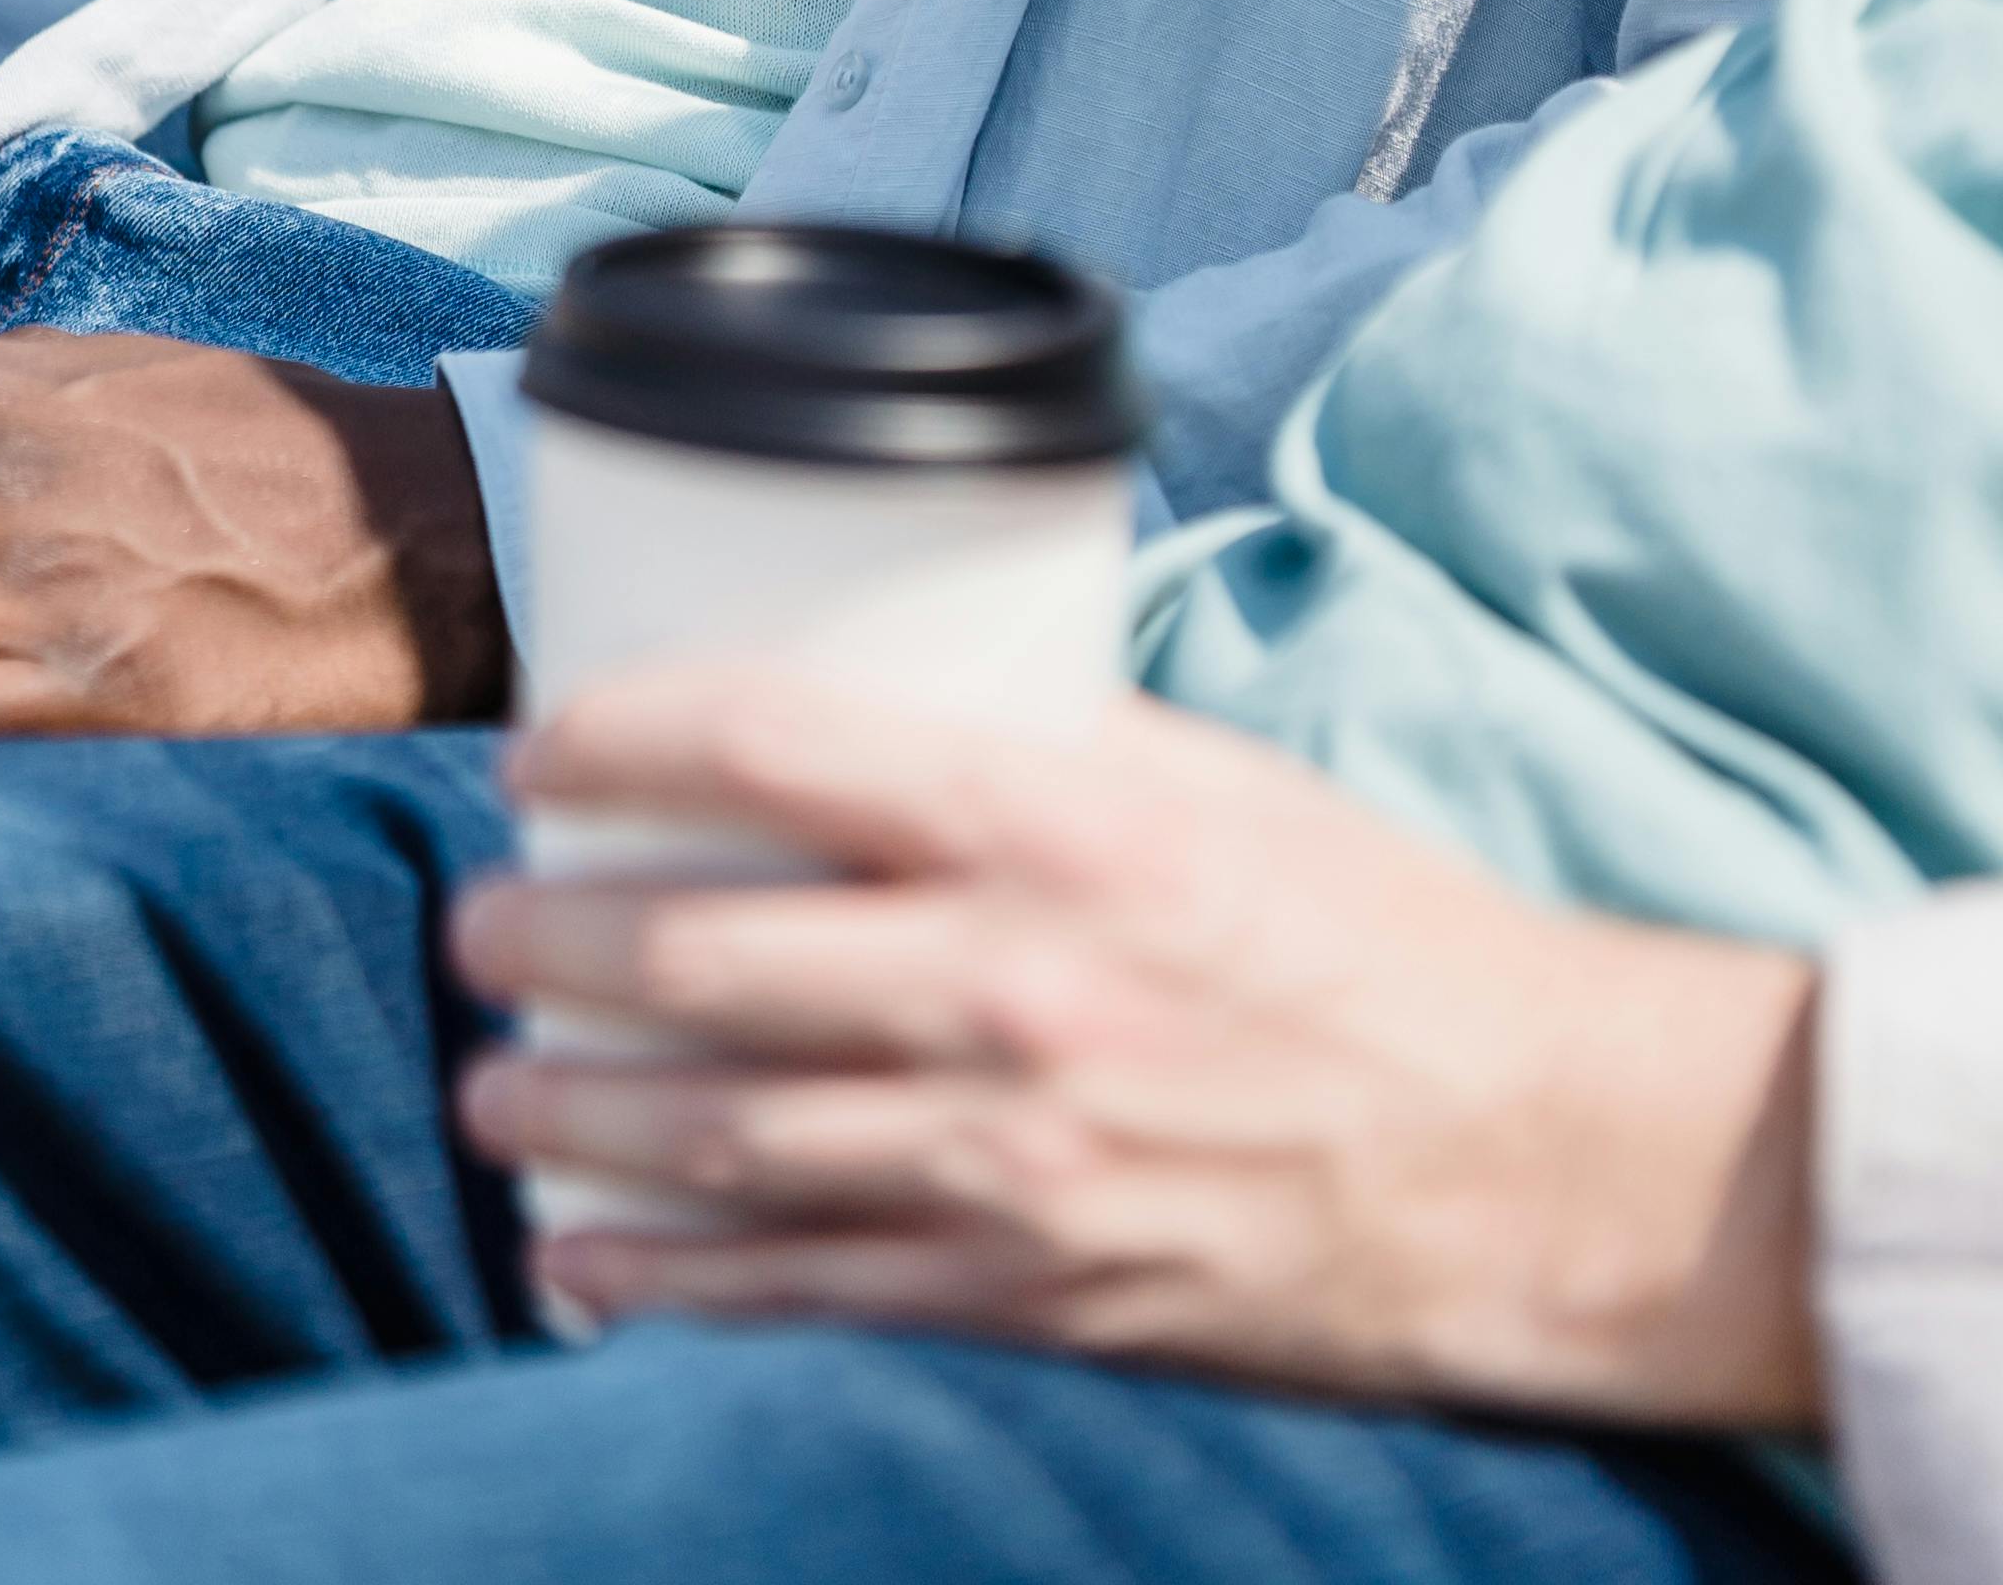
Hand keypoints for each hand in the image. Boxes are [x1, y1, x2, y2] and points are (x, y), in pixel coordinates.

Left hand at [448, 676, 1821, 1433]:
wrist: (1522, 1153)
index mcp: (1060, 824)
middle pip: (707, 953)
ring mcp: (1011, 1157)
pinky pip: (797, 1291)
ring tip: (494, 1091)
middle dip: (553, 937)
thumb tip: (881, 712)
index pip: (778, 749)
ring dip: (576, 1115)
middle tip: (480, 921)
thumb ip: (1042, 753)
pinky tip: (583, 1267)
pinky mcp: (1026, 1290)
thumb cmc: (1375, 934)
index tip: (543, 743)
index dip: (624, 737)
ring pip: (722, 1136)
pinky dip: (667, 1285)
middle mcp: (1014, 986)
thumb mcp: (1211, 782)